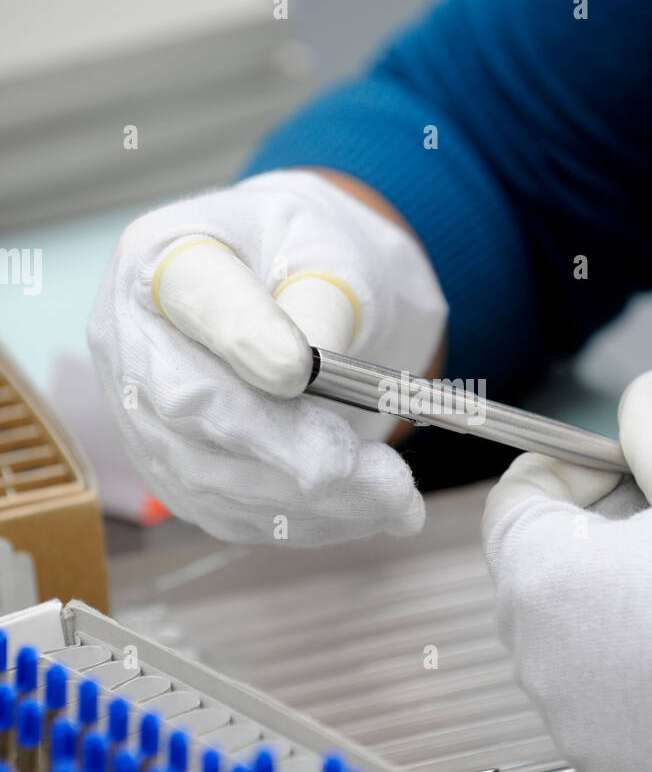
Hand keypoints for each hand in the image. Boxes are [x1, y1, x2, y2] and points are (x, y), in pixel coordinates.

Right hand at [87, 169, 446, 543]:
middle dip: (286, 447)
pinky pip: (231, 513)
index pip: (193, 297)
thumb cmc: (314, 257)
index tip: (296, 369)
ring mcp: (144, 416)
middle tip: (374, 472)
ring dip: (311, 500)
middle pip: (190, 404)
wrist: (303, 293)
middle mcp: (134, 339)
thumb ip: (321, 297)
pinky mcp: (175, 473)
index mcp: (166, 256)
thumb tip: (300, 371)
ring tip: (397, 497)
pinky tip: (370, 511)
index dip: (240, 336)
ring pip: (211, 475)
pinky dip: (307, 522)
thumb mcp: (333, 249)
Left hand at [482, 370, 651, 771]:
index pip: (515, 503)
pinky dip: (644, 691)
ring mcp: (578, 734)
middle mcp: (541, 665)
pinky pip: (614, 721)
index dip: (569, 471)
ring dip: (617, 616)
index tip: (619, 467)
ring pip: (576, 653)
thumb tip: (647, 394)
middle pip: (541, 578)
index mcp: (542, 579)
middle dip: (595, 540)